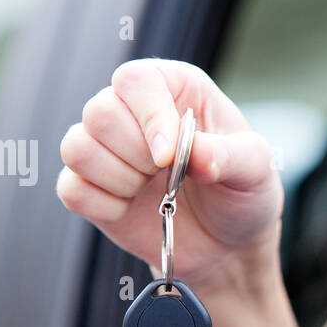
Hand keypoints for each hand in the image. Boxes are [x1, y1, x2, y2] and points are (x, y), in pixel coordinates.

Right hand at [57, 58, 282, 291]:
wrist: (228, 246)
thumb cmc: (243, 194)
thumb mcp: (256, 170)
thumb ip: (229, 156)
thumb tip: (195, 154)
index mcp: (175, 88)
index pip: (136, 81)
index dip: (148, 117)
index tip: (169, 157)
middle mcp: (134, 111)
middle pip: (99, 112)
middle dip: (136, 156)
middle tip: (171, 177)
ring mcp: (108, 150)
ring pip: (77, 147)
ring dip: (119, 179)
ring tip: (154, 192)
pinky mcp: (91, 187)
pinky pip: (71, 188)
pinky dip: (103, 205)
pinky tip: (133, 209)